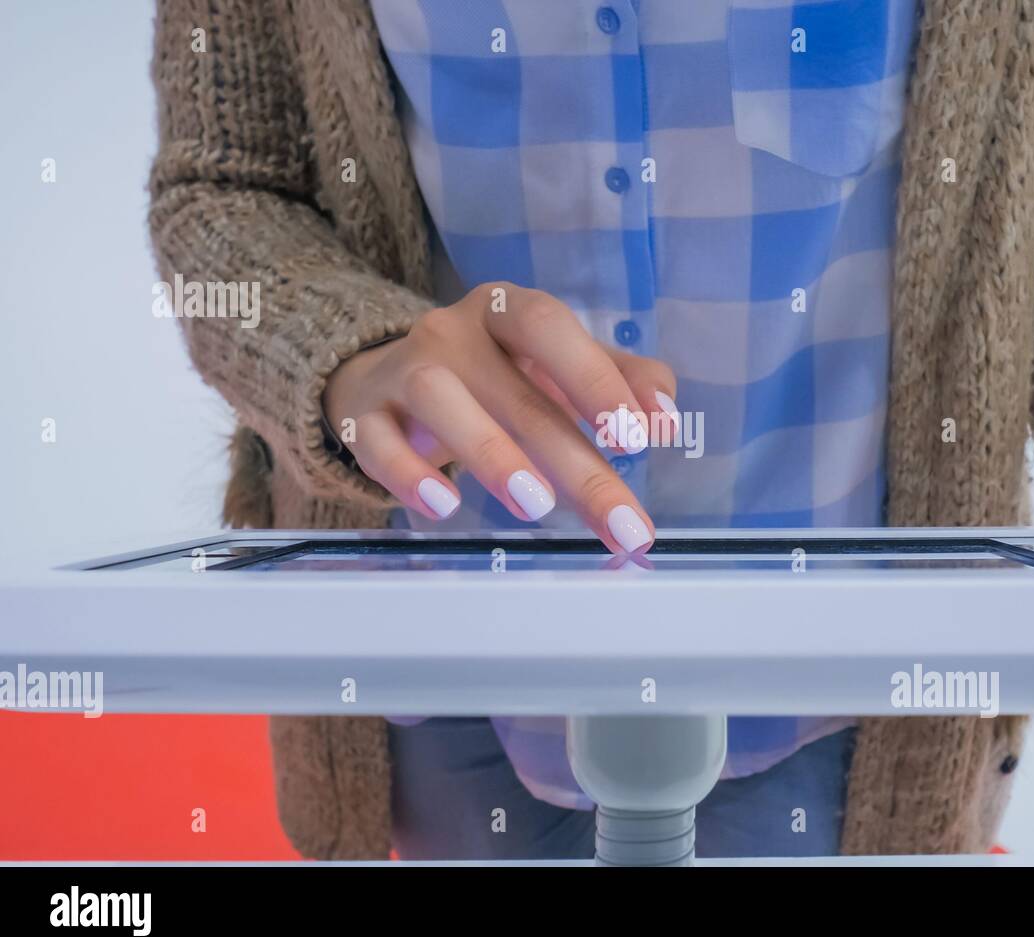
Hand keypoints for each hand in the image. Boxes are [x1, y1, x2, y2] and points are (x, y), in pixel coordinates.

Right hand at [323, 282, 676, 552]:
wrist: (386, 380)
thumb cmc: (494, 376)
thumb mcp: (557, 368)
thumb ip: (620, 381)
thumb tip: (665, 418)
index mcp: (508, 312)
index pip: (551, 328)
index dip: (595, 378)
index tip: (638, 436)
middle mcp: (454, 331)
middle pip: (518, 392)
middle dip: (577, 463)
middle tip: (621, 522)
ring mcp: (403, 370)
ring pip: (442, 399)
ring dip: (492, 453)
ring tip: (535, 505)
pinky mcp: (361, 415)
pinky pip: (378, 442)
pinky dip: (410, 474)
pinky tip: (444, 505)